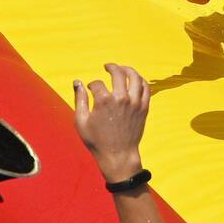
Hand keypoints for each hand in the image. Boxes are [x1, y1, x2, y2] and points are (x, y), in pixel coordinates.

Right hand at [73, 63, 148, 181]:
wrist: (118, 155)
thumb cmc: (97, 141)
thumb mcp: (81, 121)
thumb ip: (79, 99)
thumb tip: (77, 82)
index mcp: (104, 101)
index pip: (97, 83)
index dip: (92, 85)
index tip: (91, 89)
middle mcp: (121, 98)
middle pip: (118, 73)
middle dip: (111, 67)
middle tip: (108, 66)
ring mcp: (135, 103)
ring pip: (135, 77)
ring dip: (128, 70)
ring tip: (122, 69)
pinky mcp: (143, 108)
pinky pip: (146, 88)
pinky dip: (141, 81)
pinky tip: (135, 79)